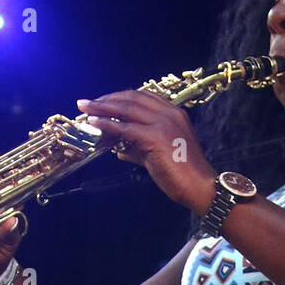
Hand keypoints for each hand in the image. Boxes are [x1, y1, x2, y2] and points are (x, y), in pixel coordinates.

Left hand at [75, 90, 216, 214]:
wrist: (199, 187)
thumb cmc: (182, 174)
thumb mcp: (158, 156)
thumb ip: (139, 149)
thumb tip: (120, 151)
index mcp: (173, 113)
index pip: (142, 97)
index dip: (119, 97)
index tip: (102, 101)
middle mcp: (169, 113)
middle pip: (132, 98)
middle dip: (107, 99)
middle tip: (87, 103)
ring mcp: (163, 123)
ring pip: (127, 108)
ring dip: (103, 107)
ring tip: (85, 109)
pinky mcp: (155, 137)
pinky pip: (126, 127)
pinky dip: (108, 124)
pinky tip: (95, 124)